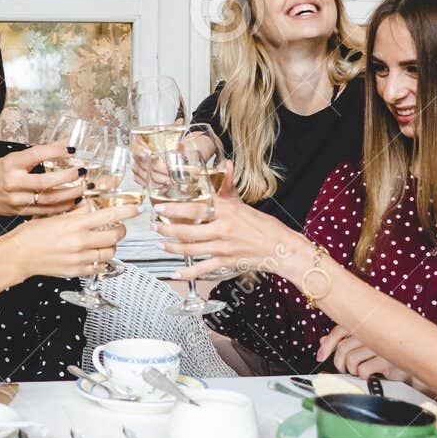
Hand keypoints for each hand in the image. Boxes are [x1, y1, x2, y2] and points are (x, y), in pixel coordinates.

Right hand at [0, 142, 83, 217]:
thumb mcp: (14, 158)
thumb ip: (39, 152)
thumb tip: (65, 143)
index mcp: (11, 164)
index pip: (36, 155)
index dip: (56, 151)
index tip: (71, 150)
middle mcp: (13, 182)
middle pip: (45, 181)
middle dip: (67, 177)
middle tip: (80, 171)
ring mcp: (18, 199)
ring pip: (48, 199)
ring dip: (69, 194)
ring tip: (82, 187)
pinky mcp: (22, 212)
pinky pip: (47, 211)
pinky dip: (63, 207)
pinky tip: (74, 202)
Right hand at [0, 200, 137, 280]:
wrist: (18, 255)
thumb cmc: (31, 235)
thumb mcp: (55, 217)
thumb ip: (76, 213)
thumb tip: (90, 209)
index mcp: (75, 224)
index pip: (109, 215)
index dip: (126, 211)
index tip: (135, 209)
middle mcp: (80, 242)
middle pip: (114, 237)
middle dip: (120, 231)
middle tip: (118, 228)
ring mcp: (79, 258)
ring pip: (109, 253)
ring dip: (111, 247)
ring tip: (105, 243)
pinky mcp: (76, 271)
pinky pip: (98, 268)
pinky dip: (100, 262)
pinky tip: (94, 256)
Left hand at [153, 187, 302, 282]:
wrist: (281, 248)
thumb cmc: (264, 226)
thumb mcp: (244, 203)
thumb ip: (228, 187)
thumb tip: (226, 165)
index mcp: (227, 211)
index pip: (195, 209)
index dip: (175, 209)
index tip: (160, 208)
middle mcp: (223, 229)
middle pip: (188, 230)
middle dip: (167, 230)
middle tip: (155, 227)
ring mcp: (223, 247)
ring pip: (191, 249)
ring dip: (172, 247)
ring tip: (160, 244)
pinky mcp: (226, 262)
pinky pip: (202, 268)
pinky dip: (187, 272)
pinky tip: (175, 272)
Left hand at [315, 326, 403, 379]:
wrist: (414, 365)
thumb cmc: (389, 355)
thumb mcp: (364, 346)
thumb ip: (344, 341)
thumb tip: (322, 341)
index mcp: (367, 324)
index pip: (339, 330)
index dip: (327, 344)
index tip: (321, 356)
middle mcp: (374, 331)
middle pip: (343, 347)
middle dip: (339, 362)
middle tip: (343, 369)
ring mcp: (381, 345)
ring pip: (351, 359)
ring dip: (351, 370)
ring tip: (358, 372)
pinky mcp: (388, 359)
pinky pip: (363, 369)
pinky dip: (362, 375)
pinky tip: (370, 374)